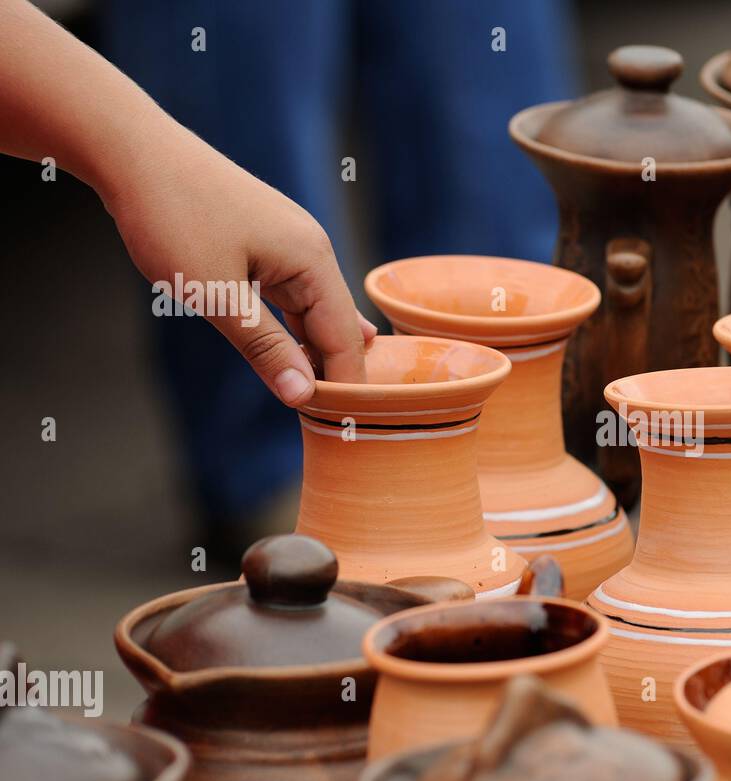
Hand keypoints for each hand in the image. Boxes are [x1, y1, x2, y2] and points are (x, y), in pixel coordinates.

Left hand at [0, 0, 370, 404]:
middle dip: (332, 371)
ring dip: (310, 350)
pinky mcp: (266, 239)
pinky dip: (292, 326)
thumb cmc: (172, 217)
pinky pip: (290, 294)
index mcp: (312, 259)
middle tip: (332, 424)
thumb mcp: (217, 295)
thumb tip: (302, 396)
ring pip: (312, 310)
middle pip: (335, 325)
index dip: (344, 384)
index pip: (344, 338)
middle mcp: (311, 248)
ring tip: (313, 398)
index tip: (342, 428)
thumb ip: (265, 348)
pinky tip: (297, 349)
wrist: (131, 149)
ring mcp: (290, 241)